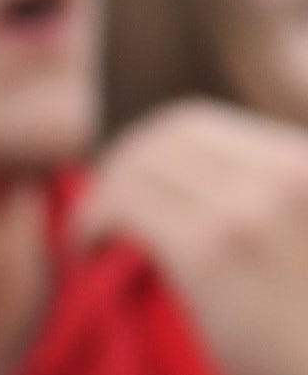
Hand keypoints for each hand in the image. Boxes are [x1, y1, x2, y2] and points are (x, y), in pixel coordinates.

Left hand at [80, 100, 307, 374]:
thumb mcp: (297, 249)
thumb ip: (257, 206)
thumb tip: (176, 188)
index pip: (201, 123)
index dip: (146, 153)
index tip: (124, 193)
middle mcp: (292, 168)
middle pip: (170, 132)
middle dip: (119, 166)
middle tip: (99, 216)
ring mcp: (257, 205)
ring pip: (144, 163)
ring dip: (102, 194)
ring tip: (90, 238)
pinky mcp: (218, 250)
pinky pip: (129, 205)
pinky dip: (93, 220)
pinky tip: (87, 251)